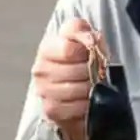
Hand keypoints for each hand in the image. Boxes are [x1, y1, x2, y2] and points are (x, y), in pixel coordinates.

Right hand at [32, 18, 103, 139]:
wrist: (77, 82)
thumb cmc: (80, 56)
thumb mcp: (81, 35)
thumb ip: (81, 30)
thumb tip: (90, 40)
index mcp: (47, 48)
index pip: (68, 49)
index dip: (88, 51)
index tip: (94, 54)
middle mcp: (40, 70)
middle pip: (76, 71)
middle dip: (94, 72)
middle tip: (99, 72)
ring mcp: (44, 91)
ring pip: (75, 90)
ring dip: (91, 88)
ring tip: (95, 85)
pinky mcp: (51, 110)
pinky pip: (73, 108)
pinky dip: (85, 105)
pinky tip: (89, 100)